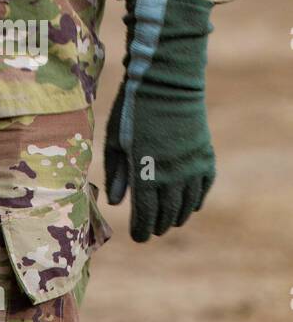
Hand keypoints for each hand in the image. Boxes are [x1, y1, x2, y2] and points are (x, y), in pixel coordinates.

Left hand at [103, 0, 215, 241]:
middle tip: (151, 231)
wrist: (166, 83)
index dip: (142, 229)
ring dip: (177, 216)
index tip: (138, 237)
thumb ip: (116, 172)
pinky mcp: (206, 157)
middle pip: (167, 213)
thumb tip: (117, 202)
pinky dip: (196, 200)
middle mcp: (172, 176)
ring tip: (168, 222)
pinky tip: (190, 206)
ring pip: (187, 205)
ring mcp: (192, 167)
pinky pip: (204, 188)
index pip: (146, 213)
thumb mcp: (115, 139)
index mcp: (145, 172)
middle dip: (158, 225)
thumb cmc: (132, 109)